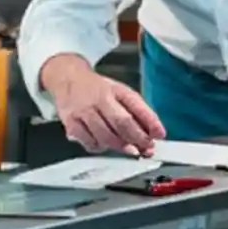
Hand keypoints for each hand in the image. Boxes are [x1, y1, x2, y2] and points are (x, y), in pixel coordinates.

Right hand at [41, 54, 166, 155]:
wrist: (68, 79)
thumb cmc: (97, 89)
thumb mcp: (120, 93)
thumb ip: (138, 112)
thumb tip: (155, 132)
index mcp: (115, 90)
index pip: (136, 106)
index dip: (151, 122)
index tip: (160, 135)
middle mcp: (99, 98)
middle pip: (122, 122)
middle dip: (137, 139)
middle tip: (146, 148)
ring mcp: (84, 111)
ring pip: (105, 136)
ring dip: (121, 147)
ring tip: (129, 150)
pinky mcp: (71, 123)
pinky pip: (89, 142)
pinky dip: (100, 148)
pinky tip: (104, 144)